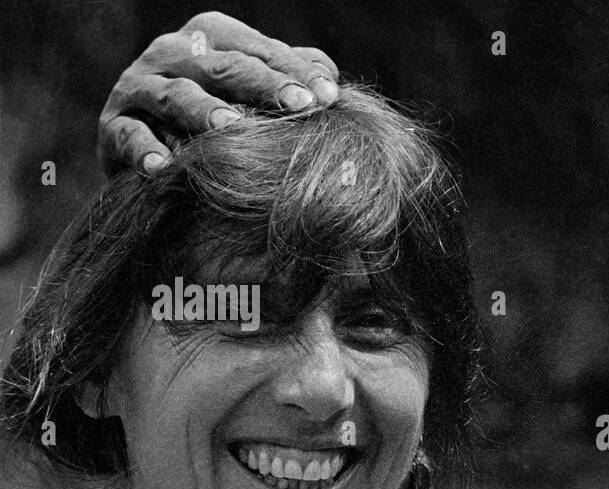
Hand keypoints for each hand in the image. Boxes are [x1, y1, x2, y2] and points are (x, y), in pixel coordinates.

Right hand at [98, 11, 339, 175]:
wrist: (148, 148)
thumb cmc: (216, 115)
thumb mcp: (251, 91)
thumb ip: (287, 77)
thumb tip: (328, 74)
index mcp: (211, 37)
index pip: (259, 50)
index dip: (296, 71)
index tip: (330, 98)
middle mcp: (171, 53)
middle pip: (222, 67)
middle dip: (264, 85)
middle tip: (300, 106)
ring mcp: (139, 87)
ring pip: (174, 95)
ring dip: (203, 111)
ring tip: (232, 128)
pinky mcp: (113, 126)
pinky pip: (128, 135)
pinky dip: (144, 150)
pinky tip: (163, 167)